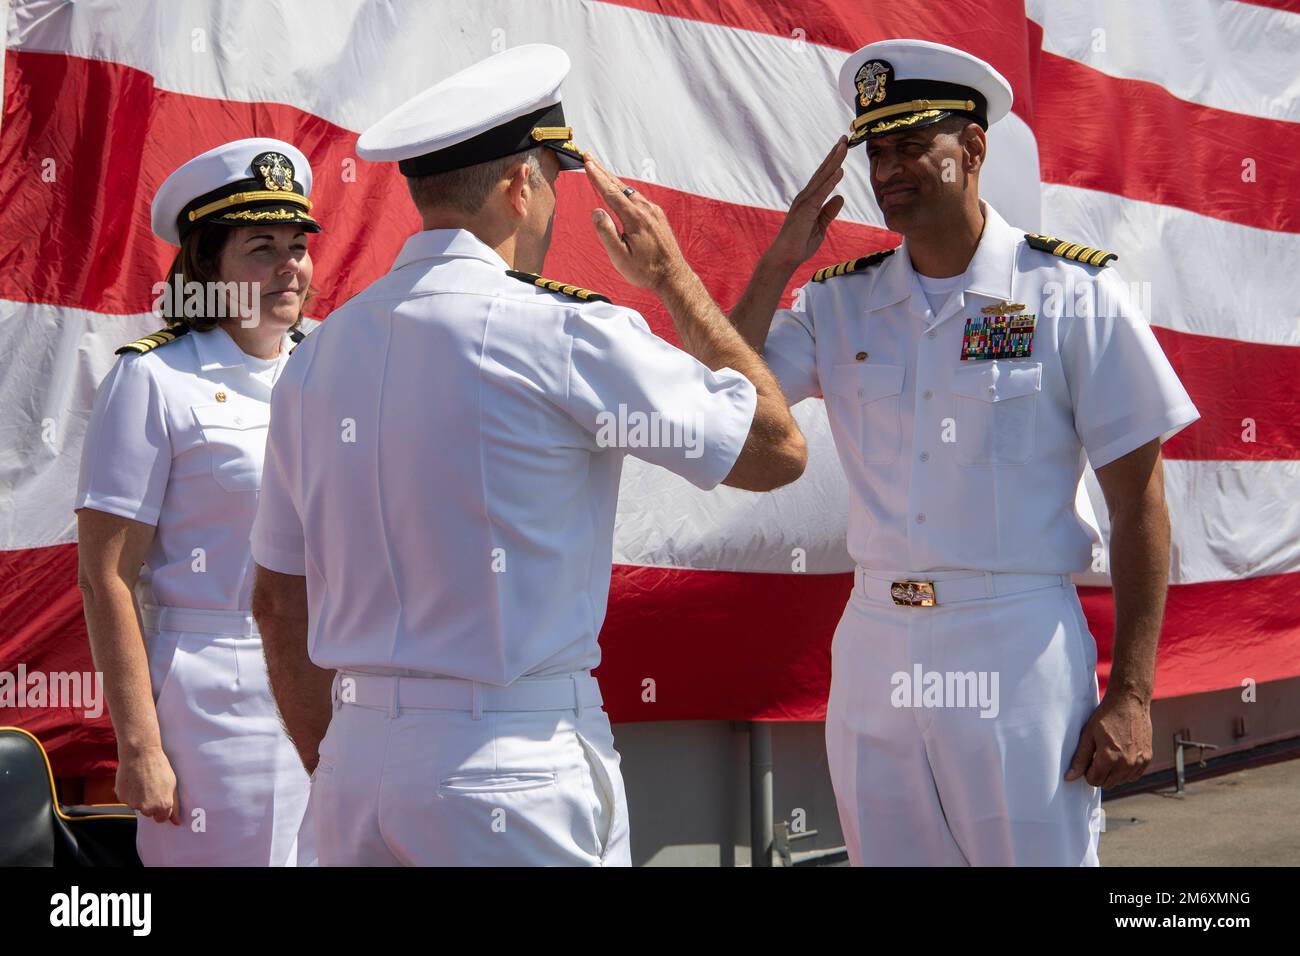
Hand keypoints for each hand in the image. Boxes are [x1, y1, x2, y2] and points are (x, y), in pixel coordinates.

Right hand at [115, 745, 180, 824]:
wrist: (140, 754)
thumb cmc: (159, 767)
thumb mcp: (172, 785)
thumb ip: (174, 806)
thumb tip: (177, 823)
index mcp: (162, 806)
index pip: (161, 819)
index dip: (161, 809)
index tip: (160, 799)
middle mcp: (147, 808)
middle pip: (148, 813)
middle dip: (150, 803)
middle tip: (151, 787)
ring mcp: (133, 803)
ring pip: (136, 805)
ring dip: (139, 798)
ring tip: (143, 781)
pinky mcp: (122, 797)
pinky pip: (126, 799)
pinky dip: (129, 792)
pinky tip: (133, 780)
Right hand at [583, 153, 690, 292]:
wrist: (672, 276)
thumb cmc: (645, 270)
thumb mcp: (619, 256)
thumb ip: (606, 232)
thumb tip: (596, 211)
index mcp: (635, 218)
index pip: (611, 192)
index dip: (597, 177)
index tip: (586, 162)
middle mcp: (646, 210)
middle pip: (619, 185)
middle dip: (602, 171)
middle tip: (588, 157)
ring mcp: (654, 212)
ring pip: (629, 191)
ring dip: (613, 180)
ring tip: (599, 171)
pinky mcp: (658, 216)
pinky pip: (638, 198)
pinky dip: (625, 191)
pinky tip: (619, 192)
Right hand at [765, 137, 847, 269]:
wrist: (785, 257)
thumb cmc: (800, 244)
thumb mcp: (820, 226)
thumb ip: (829, 211)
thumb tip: (840, 197)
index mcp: (809, 200)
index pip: (823, 177)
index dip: (833, 162)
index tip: (842, 148)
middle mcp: (805, 197)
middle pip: (822, 172)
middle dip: (834, 155)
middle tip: (844, 138)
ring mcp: (804, 202)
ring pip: (822, 178)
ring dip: (833, 162)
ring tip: (843, 147)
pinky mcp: (805, 210)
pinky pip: (820, 193)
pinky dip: (830, 182)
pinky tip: (839, 171)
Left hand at [1065, 693, 1153, 787]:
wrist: (1129, 702)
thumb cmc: (1106, 716)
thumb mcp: (1088, 735)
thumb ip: (1079, 758)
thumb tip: (1069, 777)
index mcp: (1110, 758)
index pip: (1094, 781)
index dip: (1088, 772)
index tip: (1088, 760)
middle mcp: (1127, 763)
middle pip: (1108, 783)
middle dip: (1100, 774)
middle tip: (1098, 756)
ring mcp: (1139, 761)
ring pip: (1121, 781)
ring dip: (1114, 773)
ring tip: (1110, 753)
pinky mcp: (1148, 758)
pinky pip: (1134, 776)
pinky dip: (1126, 771)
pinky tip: (1121, 756)